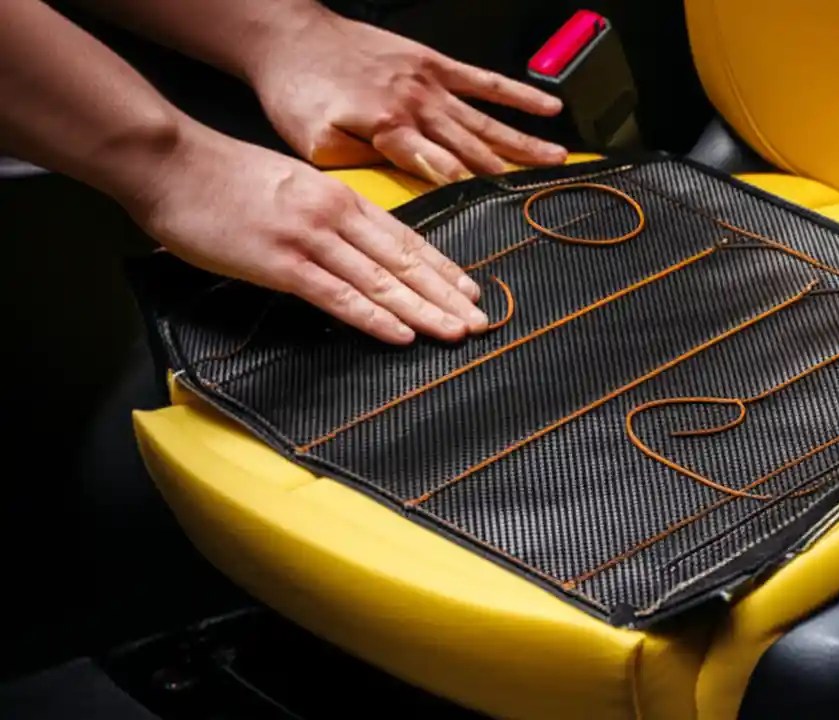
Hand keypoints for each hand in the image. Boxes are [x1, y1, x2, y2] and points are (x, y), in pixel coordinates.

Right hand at [128, 127, 487, 343]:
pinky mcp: (281, 264)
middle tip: (481, 322)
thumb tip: (350, 247)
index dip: (442, 267)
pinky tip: (402, 333)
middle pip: (405, 262)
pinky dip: (374, 317)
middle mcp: (335, 216)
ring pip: (381, 281)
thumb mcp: (291, 185)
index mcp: (340, 197)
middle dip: (447, 295)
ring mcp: (310, 239)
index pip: (405, 237)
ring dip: (424, 311)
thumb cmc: (223, 176)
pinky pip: (338, 296)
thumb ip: (324, 214)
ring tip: (457, 333)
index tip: (470, 290)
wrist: (171, 162)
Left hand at [249, 10, 568, 182]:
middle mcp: (417, 106)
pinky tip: (547, 107)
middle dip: (507, 178)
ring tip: (559, 160)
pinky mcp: (434, 63)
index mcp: (389, 130)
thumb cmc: (297, 91)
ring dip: (524, 142)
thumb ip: (354, 165)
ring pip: (487, 120)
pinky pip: (483, 81)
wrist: (291, 36)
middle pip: (473, 150)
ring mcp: (430, 84)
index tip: (495, 214)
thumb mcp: (311, 140)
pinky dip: (518, 94)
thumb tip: (391, 186)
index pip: (440, 172)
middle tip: (542, 199)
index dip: (469, 197)